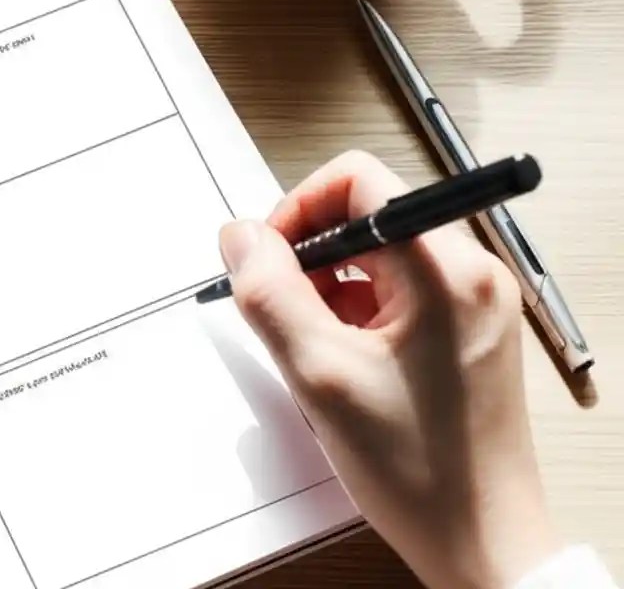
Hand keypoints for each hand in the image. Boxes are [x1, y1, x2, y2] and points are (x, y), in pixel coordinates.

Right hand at [218, 151, 558, 588]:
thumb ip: (271, 295)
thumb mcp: (320, 375)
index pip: (359, 181)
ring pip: (376, 257)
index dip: (298, 209)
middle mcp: (469, 274)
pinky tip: (337, 362)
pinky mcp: (462, 329)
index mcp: (447, 271)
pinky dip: (352, 314)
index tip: (267, 258)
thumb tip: (240, 237)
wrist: (479, 539)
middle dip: (309, 257)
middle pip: (366, 216)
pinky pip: (393, 292)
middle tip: (281, 312)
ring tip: (311, 349)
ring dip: (327, 289)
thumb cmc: (422, 471)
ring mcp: (470, 302)